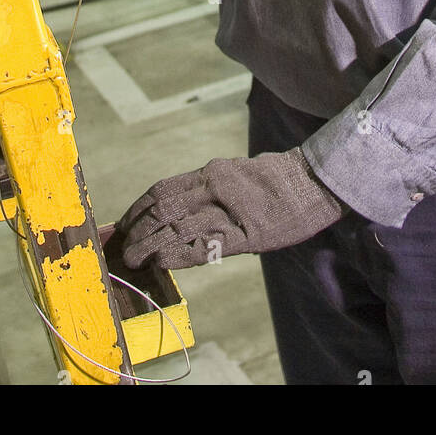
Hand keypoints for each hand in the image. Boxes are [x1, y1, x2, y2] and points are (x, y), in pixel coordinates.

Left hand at [115, 148, 349, 269]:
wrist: (313, 181)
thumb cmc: (276, 181)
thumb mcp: (236, 174)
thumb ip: (209, 189)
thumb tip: (179, 207)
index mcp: (210, 172)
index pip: (162, 190)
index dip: (138, 209)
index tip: (124, 224)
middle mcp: (214, 187)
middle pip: (163, 208)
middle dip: (138, 230)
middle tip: (122, 248)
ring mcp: (229, 210)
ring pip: (177, 227)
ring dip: (151, 245)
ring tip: (134, 261)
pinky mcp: (246, 235)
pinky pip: (205, 246)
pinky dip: (180, 254)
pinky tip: (164, 262)